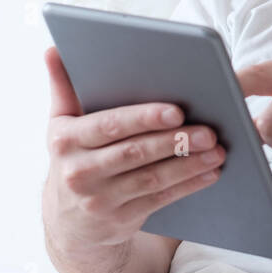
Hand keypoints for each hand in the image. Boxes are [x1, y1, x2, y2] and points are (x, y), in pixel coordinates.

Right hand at [42, 47, 224, 272]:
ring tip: (217, 150)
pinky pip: (160, 200)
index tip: (175, 112)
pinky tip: (210, 173)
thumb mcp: (62, 125)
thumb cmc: (74, 158)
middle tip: (209, 131)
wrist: (68, 223)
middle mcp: (79, 171)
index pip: (109, 125)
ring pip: (151, 178)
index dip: (143, 118)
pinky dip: (187, 186)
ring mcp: (99, 199)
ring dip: (188, 164)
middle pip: (134, 153)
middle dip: (175, 142)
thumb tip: (53, 49)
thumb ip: (63, 86)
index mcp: (65, 140)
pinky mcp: (121, 220)